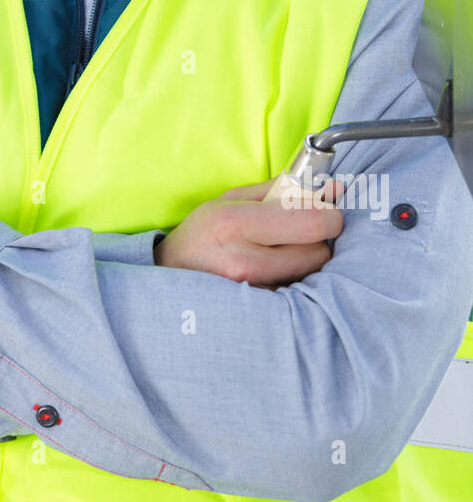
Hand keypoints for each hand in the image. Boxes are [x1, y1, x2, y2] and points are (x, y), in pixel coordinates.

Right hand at [153, 177, 343, 287]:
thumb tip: (332, 186)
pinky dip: (293, 283)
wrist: (169, 276)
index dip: (329, 215)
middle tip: (300, 233)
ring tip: (280, 255)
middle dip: (317, 240)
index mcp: (235, 223)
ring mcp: (249, 294)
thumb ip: (282, 189)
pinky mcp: (256, 315)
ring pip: (310, 276)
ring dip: (305, 264)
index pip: (311, 222)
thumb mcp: (232, 200)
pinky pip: (296, 295)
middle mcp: (243, 261)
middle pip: (318, 253)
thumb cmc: (204, 233)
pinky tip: (273, 276)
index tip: (326, 210)